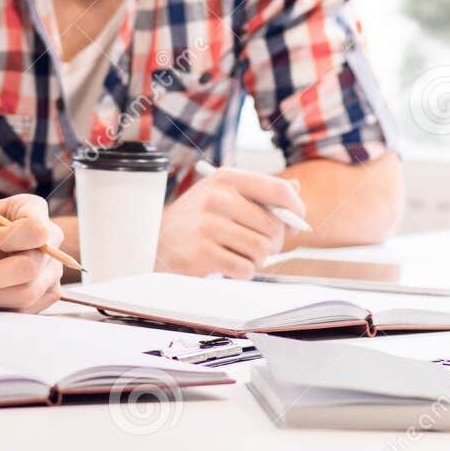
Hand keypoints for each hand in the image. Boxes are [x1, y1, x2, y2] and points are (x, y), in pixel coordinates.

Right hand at [155, 168, 306, 278]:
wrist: (153, 241)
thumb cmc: (195, 219)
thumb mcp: (222, 194)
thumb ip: (260, 192)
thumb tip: (296, 190)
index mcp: (226, 178)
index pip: (278, 190)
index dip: (295, 210)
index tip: (296, 224)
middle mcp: (216, 198)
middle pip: (273, 227)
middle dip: (271, 243)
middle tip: (256, 245)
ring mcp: (208, 226)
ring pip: (262, 250)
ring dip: (256, 260)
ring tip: (237, 254)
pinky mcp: (202, 253)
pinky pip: (245, 269)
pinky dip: (241, 272)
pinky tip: (225, 264)